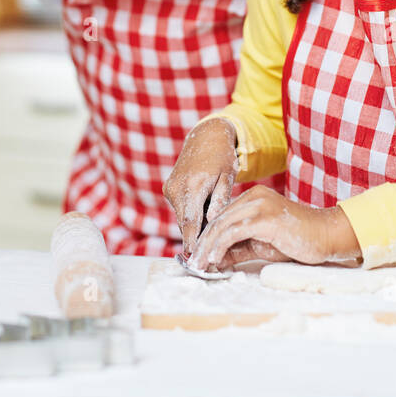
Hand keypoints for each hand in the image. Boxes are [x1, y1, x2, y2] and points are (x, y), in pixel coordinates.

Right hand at [163, 117, 239, 259]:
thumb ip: (220, 200)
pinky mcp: (168, 188)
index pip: (192, 221)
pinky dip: (190, 214)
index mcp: (194, 185)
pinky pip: (180, 208)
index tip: (195, 259)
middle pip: (186, 222)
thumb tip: (212, 222)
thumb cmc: (222, 157)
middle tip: (209, 253)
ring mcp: (170, 187)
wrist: (206, 137)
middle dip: (196, 238)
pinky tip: (204, 214)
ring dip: (194, 225)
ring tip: (211, 232)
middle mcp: (177, 187)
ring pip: (183, 216)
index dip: (193, 242)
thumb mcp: (227, 178)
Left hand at [189, 184, 361, 270]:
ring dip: (207, 247)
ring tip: (199, 264)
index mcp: (252, 198)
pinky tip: (214, 260)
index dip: (206, 237)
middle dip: (202, 243)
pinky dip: (221, 246)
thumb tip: (216, 259)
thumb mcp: (261, 245)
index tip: (196, 255)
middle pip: (218, 220)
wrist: (325, 236)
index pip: (221, 216)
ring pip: (223, 225)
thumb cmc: (297, 240)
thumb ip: (238, 249)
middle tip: (192, 263)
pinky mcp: (265, 217)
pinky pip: (234, 232)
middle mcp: (254, 197)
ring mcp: (260, 204)